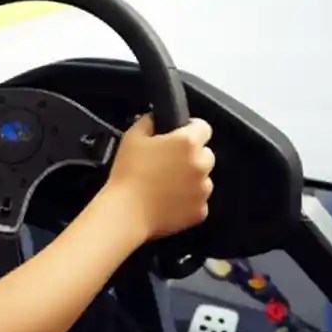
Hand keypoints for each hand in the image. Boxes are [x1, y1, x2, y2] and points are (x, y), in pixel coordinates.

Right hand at [100, 114, 214, 240]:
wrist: (126, 213)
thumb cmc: (128, 175)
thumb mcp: (132, 137)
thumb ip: (149, 121)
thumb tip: (156, 118)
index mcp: (187, 143)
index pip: (203, 127)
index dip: (190, 129)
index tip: (179, 135)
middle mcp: (200, 164)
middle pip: (205, 154)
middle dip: (190, 156)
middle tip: (167, 162)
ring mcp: (203, 189)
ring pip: (203, 178)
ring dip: (190, 178)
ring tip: (165, 183)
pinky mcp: (200, 210)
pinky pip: (198, 200)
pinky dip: (187, 200)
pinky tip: (168, 199)